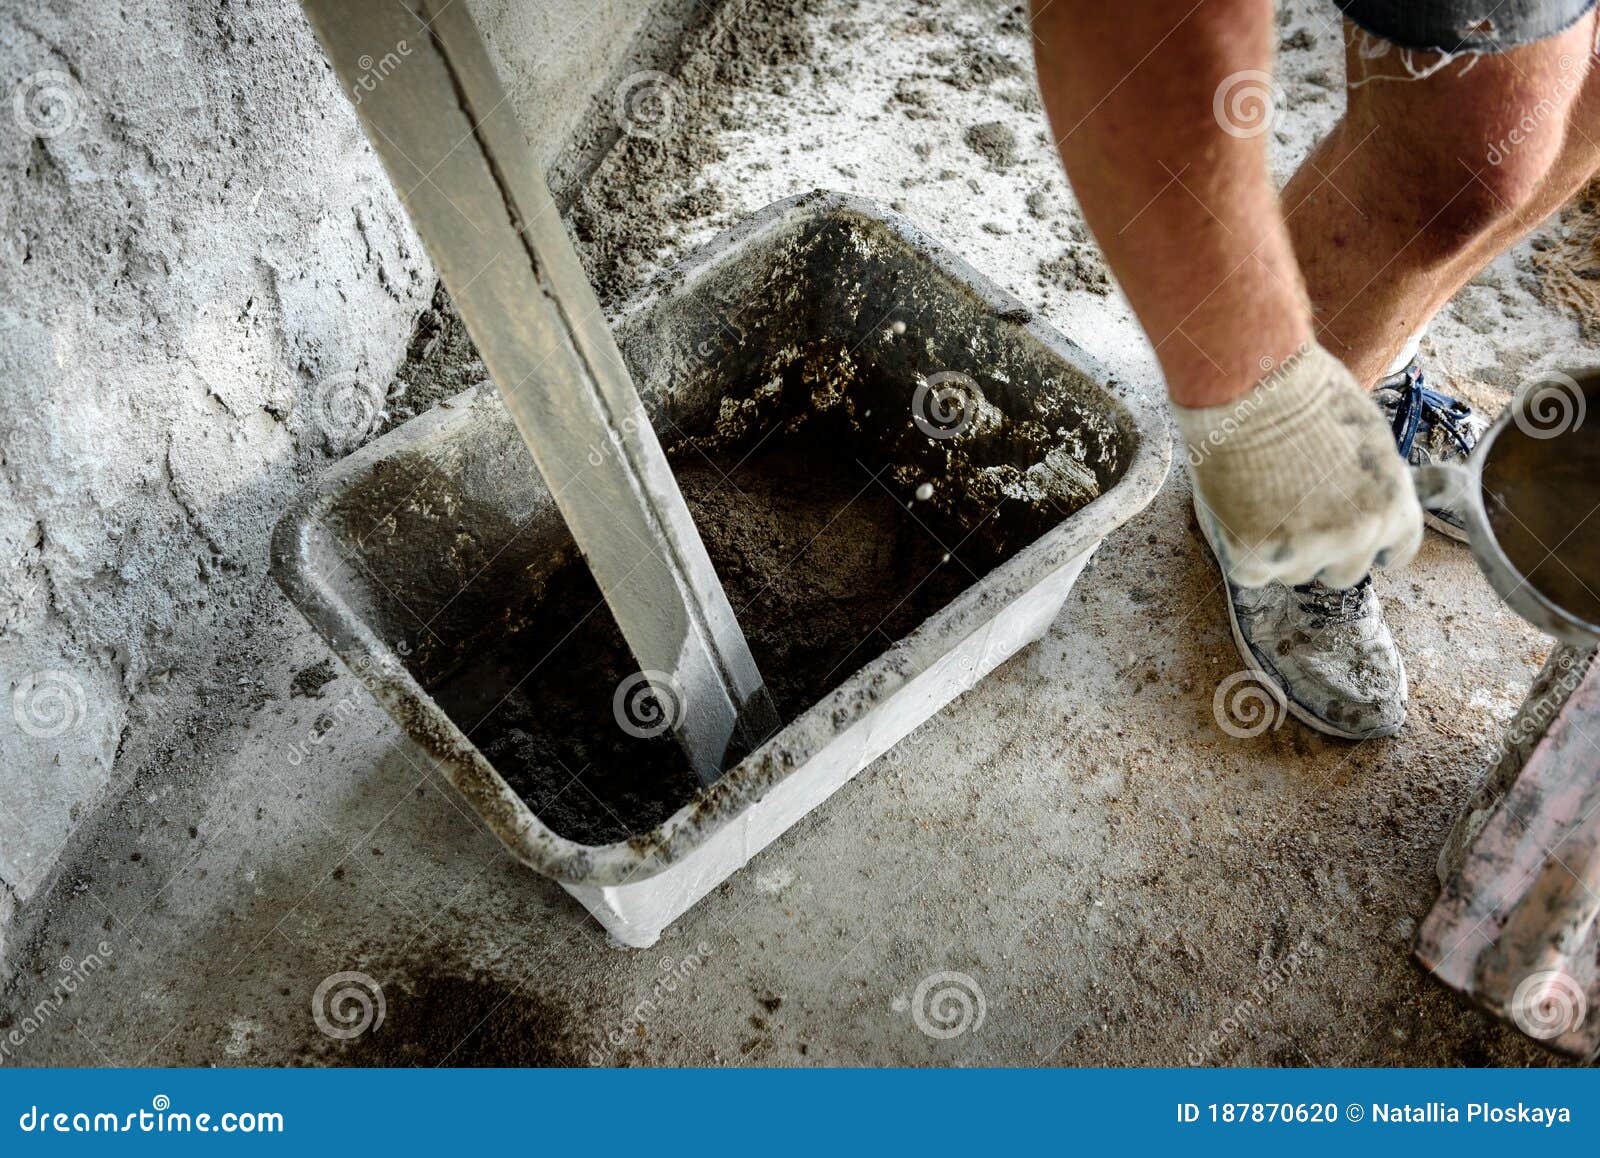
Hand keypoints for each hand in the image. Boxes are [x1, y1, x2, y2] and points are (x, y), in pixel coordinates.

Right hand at [1175, 343, 1423, 588]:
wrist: (1251, 387)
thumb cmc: (1302, 393)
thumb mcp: (1366, 438)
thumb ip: (1368, 484)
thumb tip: (1358, 503)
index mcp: (1392, 505)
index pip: (1397, 551)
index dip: (1370, 544)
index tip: (1348, 534)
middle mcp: (1358, 536)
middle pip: (1344, 573)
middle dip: (1321, 549)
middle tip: (1290, 511)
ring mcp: (1307, 550)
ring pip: (1293, 574)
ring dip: (1277, 548)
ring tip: (1258, 495)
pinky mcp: (1258, 557)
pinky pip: (1249, 573)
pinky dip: (1238, 548)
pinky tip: (1235, 506)